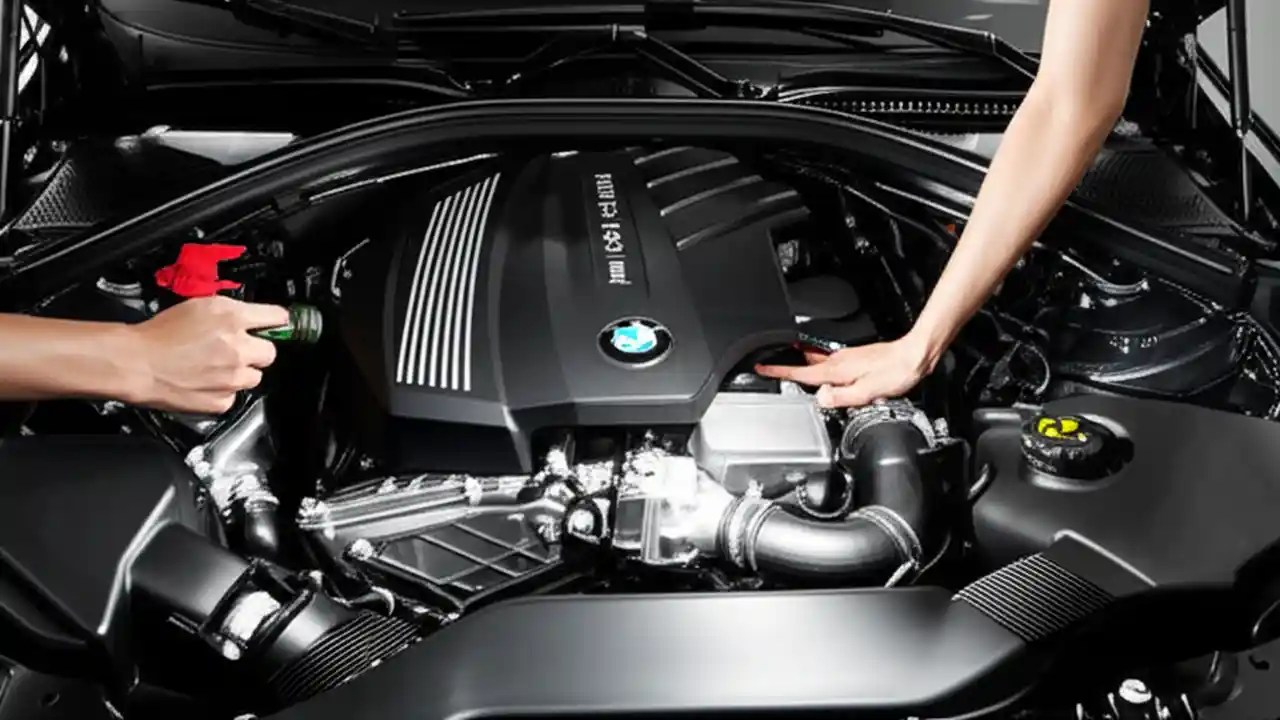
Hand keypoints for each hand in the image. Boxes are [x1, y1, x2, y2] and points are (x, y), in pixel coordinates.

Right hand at [121, 296, 288, 413]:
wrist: (136, 362)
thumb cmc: (159, 333)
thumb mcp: (199, 306)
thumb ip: (231, 312)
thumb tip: (252, 318)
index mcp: (233, 318)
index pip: (277, 317)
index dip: (276, 321)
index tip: (277, 325)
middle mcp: (238, 348)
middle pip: (270, 352)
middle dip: (256, 351)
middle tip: (236, 349)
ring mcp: (232, 377)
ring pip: (254, 377)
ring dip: (241, 372)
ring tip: (216, 367)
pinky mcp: (222, 400)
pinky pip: (235, 395)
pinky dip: (224, 391)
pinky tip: (206, 382)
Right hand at [755, 335, 937, 407]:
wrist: (914, 356)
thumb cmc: (897, 371)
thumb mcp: (868, 390)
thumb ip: (842, 396)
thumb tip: (820, 398)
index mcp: (838, 370)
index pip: (801, 372)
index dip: (779, 371)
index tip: (761, 368)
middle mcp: (839, 362)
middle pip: (805, 367)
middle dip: (787, 369)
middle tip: (770, 370)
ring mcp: (846, 359)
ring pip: (817, 366)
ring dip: (804, 369)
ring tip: (791, 373)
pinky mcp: (854, 360)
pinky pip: (830, 367)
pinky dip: (820, 371)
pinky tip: (826, 378)